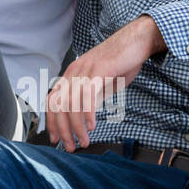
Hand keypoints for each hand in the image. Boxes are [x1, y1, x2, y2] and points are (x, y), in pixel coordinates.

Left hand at [46, 16, 163, 150]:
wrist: (136, 41)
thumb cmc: (120, 62)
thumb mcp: (101, 84)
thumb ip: (91, 98)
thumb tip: (83, 118)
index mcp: (71, 75)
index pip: (53, 101)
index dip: (52, 122)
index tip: (55, 138)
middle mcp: (74, 72)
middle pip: (59, 105)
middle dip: (63, 130)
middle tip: (70, 147)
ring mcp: (85, 70)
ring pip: (72, 103)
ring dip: (76, 127)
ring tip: (83, 141)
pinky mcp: (99, 70)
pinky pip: (88, 95)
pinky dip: (88, 113)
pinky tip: (91, 126)